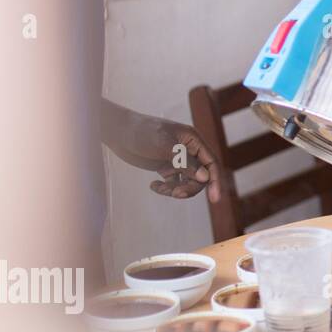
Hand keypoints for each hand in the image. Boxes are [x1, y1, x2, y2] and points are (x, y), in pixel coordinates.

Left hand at [102, 103, 220, 201]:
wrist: (116, 131)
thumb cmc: (141, 132)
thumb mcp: (164, 147)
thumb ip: (185, 162)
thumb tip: (205, 178)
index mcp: (193, 140)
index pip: (211, 163)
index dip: (215, 181)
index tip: (214, 199)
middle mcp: (188, 150)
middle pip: (200, 176)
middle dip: (190, 187)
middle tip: (176, 194)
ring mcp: (177, 159)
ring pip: (187, 181)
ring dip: (177, 189)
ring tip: (161, 189)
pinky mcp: (165, 166)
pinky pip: (173, 182)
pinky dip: (166, 188)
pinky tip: (153, 185)